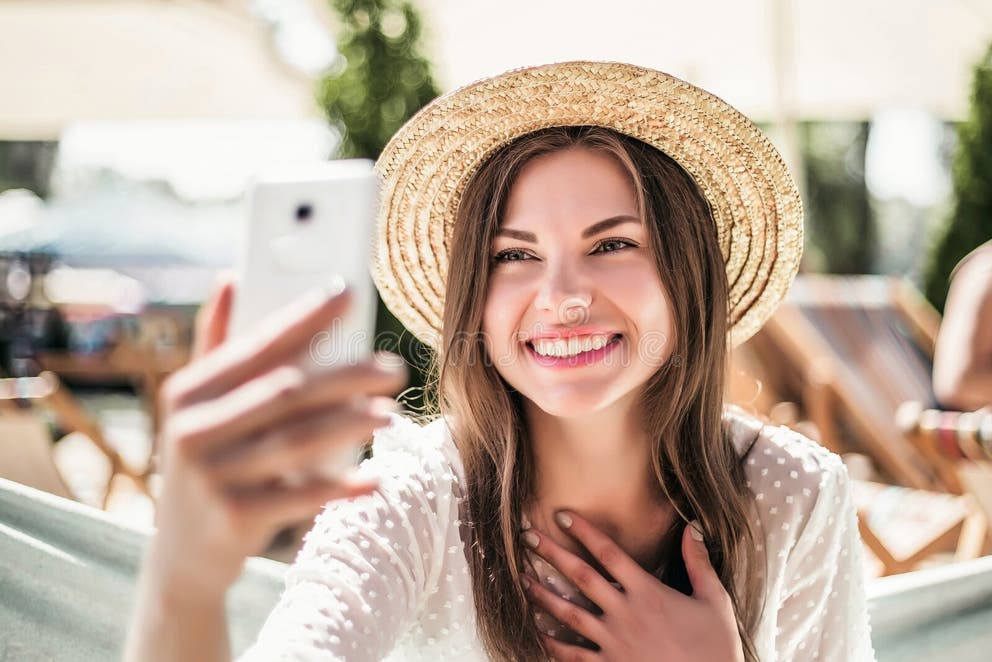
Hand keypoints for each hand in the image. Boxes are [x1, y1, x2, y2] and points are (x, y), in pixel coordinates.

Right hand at [148, 276, 407, 597]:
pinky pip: (298, 497)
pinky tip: (374, 479)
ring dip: (348, 425)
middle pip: (284, 392)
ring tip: (390, 414)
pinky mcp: (233, 518)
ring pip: (294, 441)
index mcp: (188, 392)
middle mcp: (193, 430)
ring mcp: (211, 477)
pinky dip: (338, 487)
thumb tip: (230, 277)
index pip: (256, 346)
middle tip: (392, 367)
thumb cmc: (205, 465)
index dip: (303, 318)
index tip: (348, 293)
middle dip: (344, 376)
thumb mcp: (197, 407)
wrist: (181, 557)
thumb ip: (216, 344)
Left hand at [521, 512, 744, 661]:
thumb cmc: (717, 650)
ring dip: (542, 595)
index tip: (562, 515)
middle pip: (580, 576)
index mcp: (649, 593)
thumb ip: (700, 563)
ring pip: (569, 614)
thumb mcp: (715, 602)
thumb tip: (692, 526)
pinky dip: (552, 643)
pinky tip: (536, 629)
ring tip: (521, 579)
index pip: (609, 553)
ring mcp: (615, 643)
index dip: (584, 532)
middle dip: (551, 553)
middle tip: (527, 537)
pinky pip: (573, 655)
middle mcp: (626, 614)